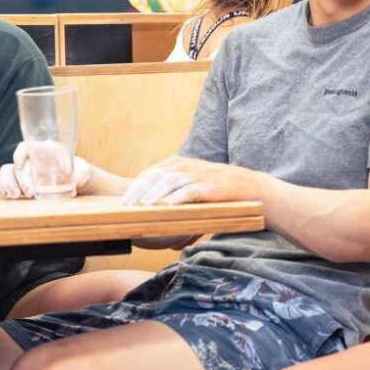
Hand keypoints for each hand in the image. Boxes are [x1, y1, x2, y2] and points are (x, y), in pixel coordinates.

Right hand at [0, 142, 91, 198]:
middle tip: (30, 192)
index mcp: (43, 152)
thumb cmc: (79, 174)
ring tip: (16, 196)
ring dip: (8, 184)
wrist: (78, 188)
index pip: (26, 148)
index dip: (20, 154)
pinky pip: (4, 184)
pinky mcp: (19, 186)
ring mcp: (23, 175)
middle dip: (20, 178)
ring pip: (7, 173)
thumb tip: (78, 179)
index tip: (20, 164)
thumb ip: (82, 174)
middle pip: (17, 165)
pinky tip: (5, 194)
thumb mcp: (84, 172)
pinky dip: (1, 188)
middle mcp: (30, 162)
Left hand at [123, 156, 253, 205]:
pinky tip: (168, 205)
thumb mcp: (188, 181)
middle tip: (127, 204)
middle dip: (140, 190)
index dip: (136, 186)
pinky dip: (178, 197)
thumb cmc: (213, 185)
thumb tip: (152, 206)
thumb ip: (170, 188)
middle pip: (156, 176)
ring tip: (143, 205)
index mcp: (176, 163)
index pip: (149, 173)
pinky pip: (190, 191)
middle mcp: (184, 166)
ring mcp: (196, 175)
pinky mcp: (209, 187)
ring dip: (155, 193)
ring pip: (170, 182)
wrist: (245, 184)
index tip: (124, 200)